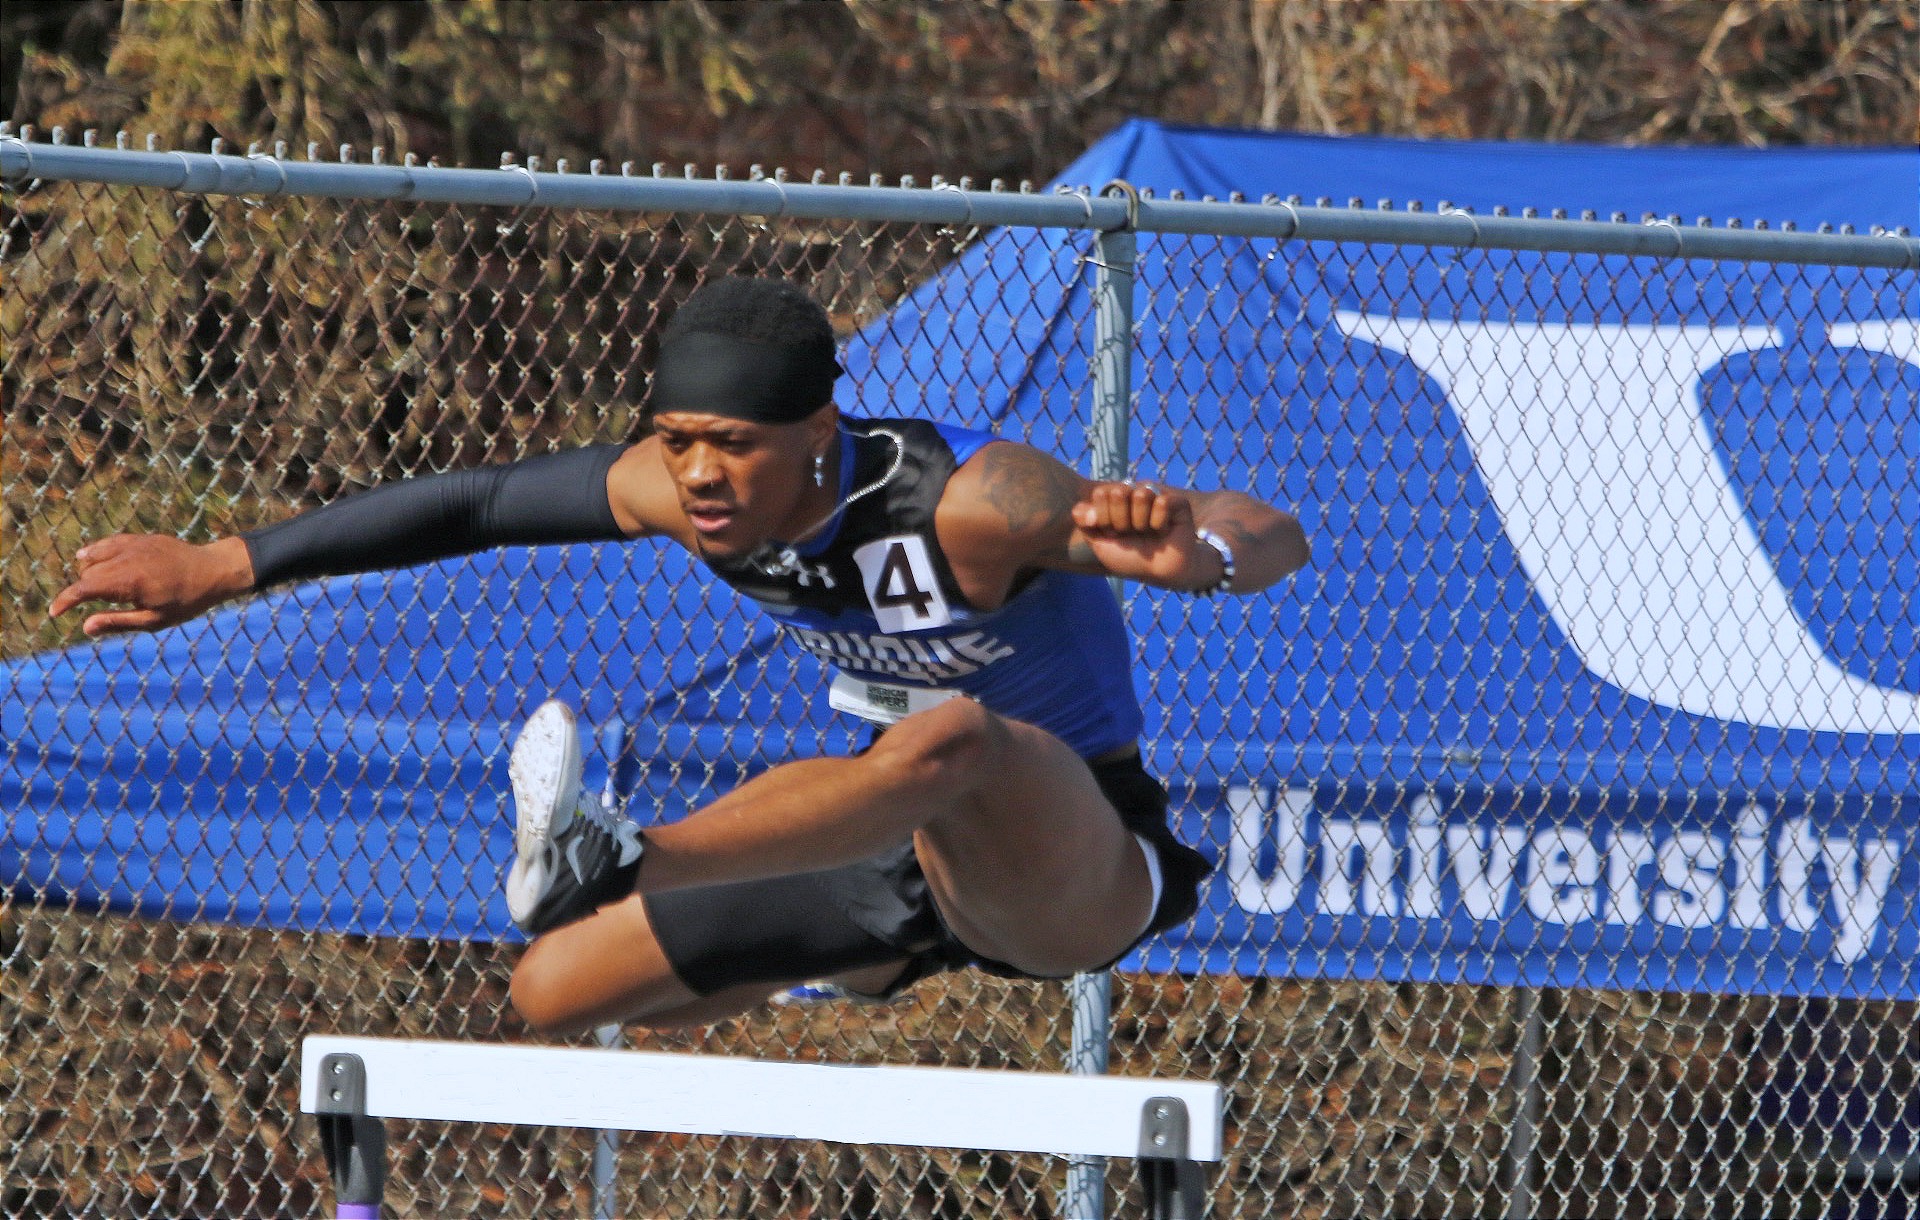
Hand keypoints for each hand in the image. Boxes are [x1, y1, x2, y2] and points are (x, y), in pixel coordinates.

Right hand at [48, 534, 254, 636]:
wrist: (214, 570)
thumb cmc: (187, 601)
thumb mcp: (154, 620)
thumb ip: (118, 622)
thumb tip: (85, 627)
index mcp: (127, 582)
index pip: (83, 589)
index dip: (65, 601)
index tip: (55, 612)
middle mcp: (125, 559)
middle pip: (87, 575)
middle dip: (82, 591)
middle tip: (83, 606)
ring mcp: (132, 545)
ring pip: (94, 557)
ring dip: (88, 572)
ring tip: (93, 587)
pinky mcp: (140, 538)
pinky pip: (108, 543)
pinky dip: (95, 551)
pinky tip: (88, 557)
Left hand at [1069, 481, 1222, 588]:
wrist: (1160, 572)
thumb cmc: (1130, 560)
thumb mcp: (1100, 545)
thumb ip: (1086, 523)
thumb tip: (1078, 508)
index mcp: (1115, 502)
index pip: (1100, 493)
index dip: (1104, 518)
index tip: (1112, 534)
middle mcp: (1134, 495)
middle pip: (1118, 492)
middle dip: (1121, 520)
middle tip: (1132, 534)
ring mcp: (1155, 496)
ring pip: (1141, 495)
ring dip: (1141, 523)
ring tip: (1148, 533)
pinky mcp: (1177, 502)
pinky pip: (1162, 502)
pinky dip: (1160, 523)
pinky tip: (1164, 531)